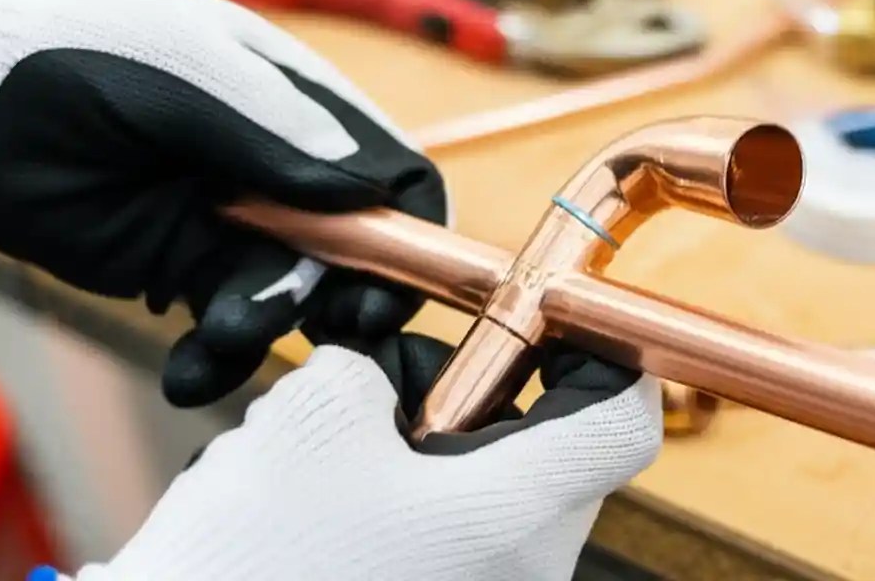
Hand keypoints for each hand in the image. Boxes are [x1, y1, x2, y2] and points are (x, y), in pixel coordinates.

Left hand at [0, 0, 446, 405]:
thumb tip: (370, 191)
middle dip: (355, 296)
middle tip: (338, 326)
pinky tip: (187, 372)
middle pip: (361, 251)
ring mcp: (236, 225)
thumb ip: (274, 130)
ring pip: (294, 299)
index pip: (396, 178)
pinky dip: (216, 358)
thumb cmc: (78, 55)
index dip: (413, 235)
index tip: (392, 283)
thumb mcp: (185, 76)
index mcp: (304, 110)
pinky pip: (227, 328)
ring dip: (271, 328)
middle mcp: (284, 173)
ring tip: (218, 335)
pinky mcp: (184, 270)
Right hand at [62, 336, 662, 580]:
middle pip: (549, 452)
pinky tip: (329, 494)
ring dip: (427, 448)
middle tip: (393, 380)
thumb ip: (368, 370)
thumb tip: (376, 380)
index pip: (623, 421)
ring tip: (338, 446)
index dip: (600, 353)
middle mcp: (523, 573)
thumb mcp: (312, 418)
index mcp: (512, 516)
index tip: (546, 319)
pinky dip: (407, 498)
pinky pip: (452, 538)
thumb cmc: (251, 559)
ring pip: (492, 494)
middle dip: (472, 395)